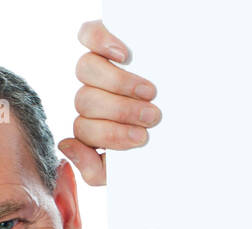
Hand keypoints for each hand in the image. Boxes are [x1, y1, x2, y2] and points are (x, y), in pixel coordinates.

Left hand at [59, 19, 160, 185]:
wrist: (184, 112)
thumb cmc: (158, 143)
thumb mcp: (131, 166)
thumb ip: (96, 170)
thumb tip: (66, 146)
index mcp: (92, 128)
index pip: (83, 132)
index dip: (110, 135)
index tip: (142, 138)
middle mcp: (89, 98)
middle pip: (86, 101)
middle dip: (122, 111)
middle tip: (152, 116)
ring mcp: (94, 68)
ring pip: (86, 71)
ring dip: (120, 83)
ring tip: (150, 92)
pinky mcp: (101, 40)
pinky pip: (88, 35)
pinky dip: (102, 41)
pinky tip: (123, 55)